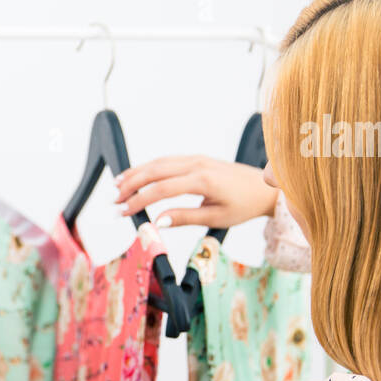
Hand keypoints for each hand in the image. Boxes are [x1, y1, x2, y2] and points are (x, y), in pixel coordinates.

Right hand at [114, 155, 278, 228]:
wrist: (265, 187)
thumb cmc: (244, 204)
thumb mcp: (217, 217)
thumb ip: (185, 217)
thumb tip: (158, 222)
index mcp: (203, 180)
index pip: (161, 189)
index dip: (139, 200)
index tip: (124, 212)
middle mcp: (197, 164)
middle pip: (155, 170)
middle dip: (131, 185)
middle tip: (114, 200)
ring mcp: (196, 158)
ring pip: (159, 162)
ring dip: (136, 173)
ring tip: (118, 185)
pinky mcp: (196, 159)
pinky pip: (167, 160)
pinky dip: (149, 167)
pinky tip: (138, 175)